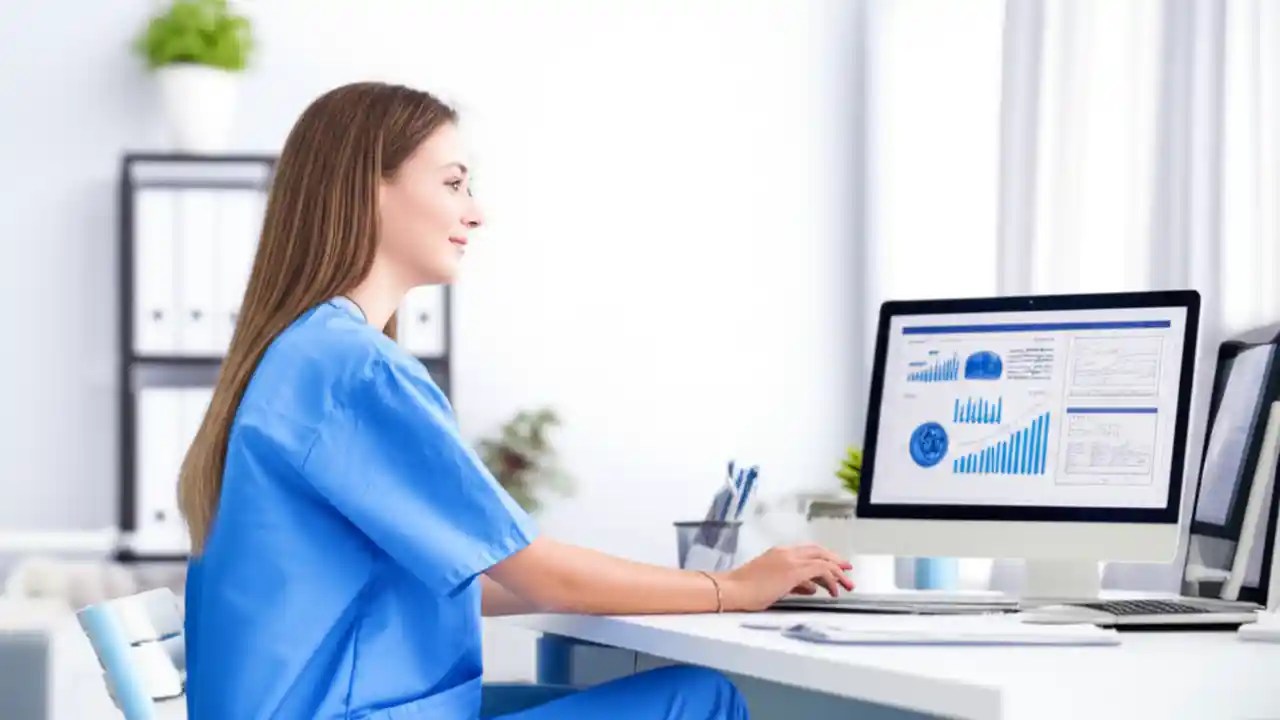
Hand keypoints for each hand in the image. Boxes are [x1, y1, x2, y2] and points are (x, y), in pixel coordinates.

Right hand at [719, 544, 853, 611]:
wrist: (732, 589)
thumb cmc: (746, 590)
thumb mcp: (774, 585)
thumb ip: (794, 583)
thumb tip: (811, 587)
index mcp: (780, 553)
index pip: (809, 552)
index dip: (825, 557)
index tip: (836, 566)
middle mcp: (787, 552)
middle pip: (820, 551)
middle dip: (836, 561)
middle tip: (848, 571)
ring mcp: (791, 560)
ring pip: (823, 559)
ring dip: (837, 572)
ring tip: (847, 585)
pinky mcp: (794, 570)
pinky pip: (821, 570)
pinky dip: (831, 579)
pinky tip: (834, 590)